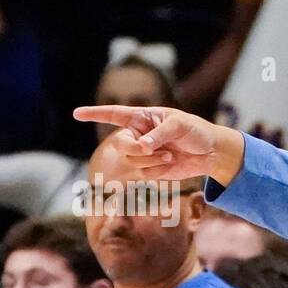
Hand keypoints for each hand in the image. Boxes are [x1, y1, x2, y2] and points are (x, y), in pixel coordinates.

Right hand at [73, 105, 243, 184]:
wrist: (210, 153)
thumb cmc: (195, 131)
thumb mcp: (180, 125)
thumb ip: (160, 133)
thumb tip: (143, 146)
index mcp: (142, 117)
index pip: (114, 114)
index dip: (95, 114)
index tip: (76, 114)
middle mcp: (138, 135)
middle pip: (122, 145)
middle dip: (137, 150)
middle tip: (155, 150)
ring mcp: (143, 154)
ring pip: (134, 161)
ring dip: (153, 160)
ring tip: (171, 155)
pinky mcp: (151, 170)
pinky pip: (145, 173)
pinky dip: (159, 170)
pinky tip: (171, 164)